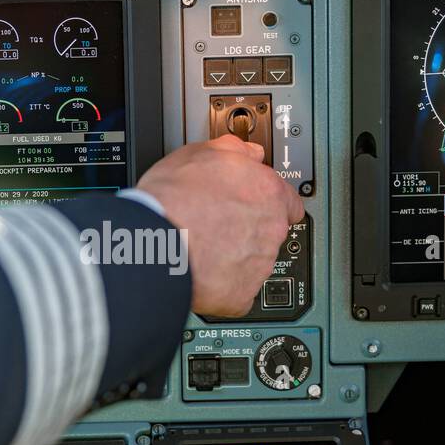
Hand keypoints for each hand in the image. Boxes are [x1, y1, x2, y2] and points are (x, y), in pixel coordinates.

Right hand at [136, 135, 304, 316]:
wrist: (155, 245)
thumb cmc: (173, 200)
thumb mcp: (199, 153)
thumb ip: (233, 150)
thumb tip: (247, 152)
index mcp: (267, 191)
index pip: (289, 200)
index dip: (267, 202)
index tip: (253, 204)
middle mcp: (271, 228)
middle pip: (270, 231)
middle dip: (247, 229)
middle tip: (217, 225)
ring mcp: (260, 264)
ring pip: (254, 261)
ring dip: (235, 256)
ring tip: (204, 247)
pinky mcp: (243, 294)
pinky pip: (238, 290)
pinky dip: (224, 284)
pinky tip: (203, 271)